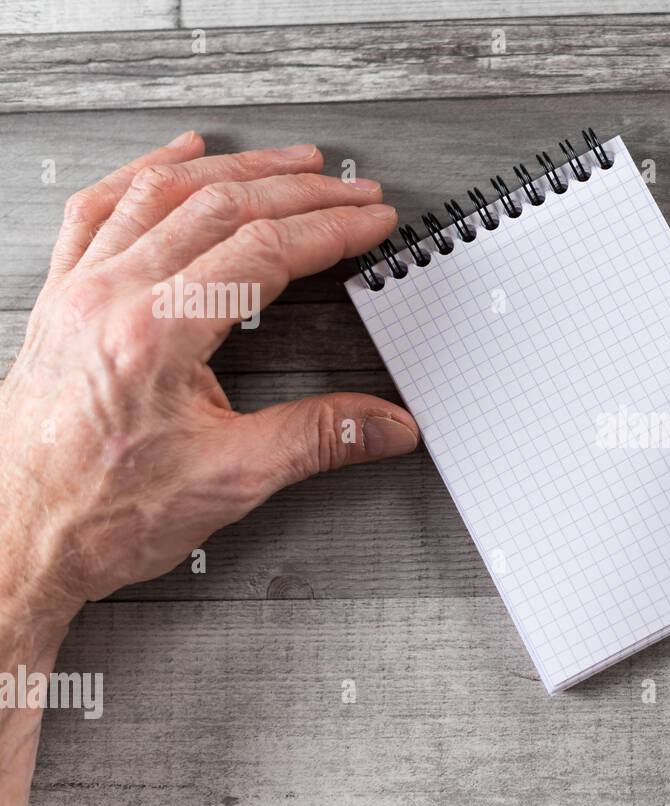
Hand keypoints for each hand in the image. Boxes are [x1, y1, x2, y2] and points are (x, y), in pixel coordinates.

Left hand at [0, 132, 417, 642]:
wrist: (14, 537)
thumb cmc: (98, 512)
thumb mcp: (230, 480)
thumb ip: (319, 440)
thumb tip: (385, 425)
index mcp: (156, 333)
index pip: (264, 252)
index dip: (330, 229)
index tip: (370, 220)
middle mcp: (112, 296)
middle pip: (221, 208)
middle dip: (299, 191)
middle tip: (351, 188)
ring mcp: (81, 289)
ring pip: (164, 194)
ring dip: (237, 168)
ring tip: (289, 161)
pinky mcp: (62, 298)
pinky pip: (100, 208)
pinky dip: (146, 170)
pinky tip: (176, 156)